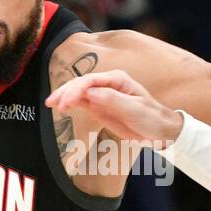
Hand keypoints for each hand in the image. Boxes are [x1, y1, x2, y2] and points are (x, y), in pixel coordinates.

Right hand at [46, 70, 184, 142]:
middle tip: (55, 105)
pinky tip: (58, 107)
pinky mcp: (99, 106)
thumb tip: (92, 94)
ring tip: (51, 105)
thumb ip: (113, 100)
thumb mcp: (135, 110)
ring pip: (78, 92)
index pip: (92, 81)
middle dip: (66, 92)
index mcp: (117, 79)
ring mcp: (102, 95)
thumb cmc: (151, 117)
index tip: (68, 102)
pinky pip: (81, 102)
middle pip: (81, 84)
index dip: (77, 89)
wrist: (159, 131)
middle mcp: (107, 84)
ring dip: (64, 97)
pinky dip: (69, 103)